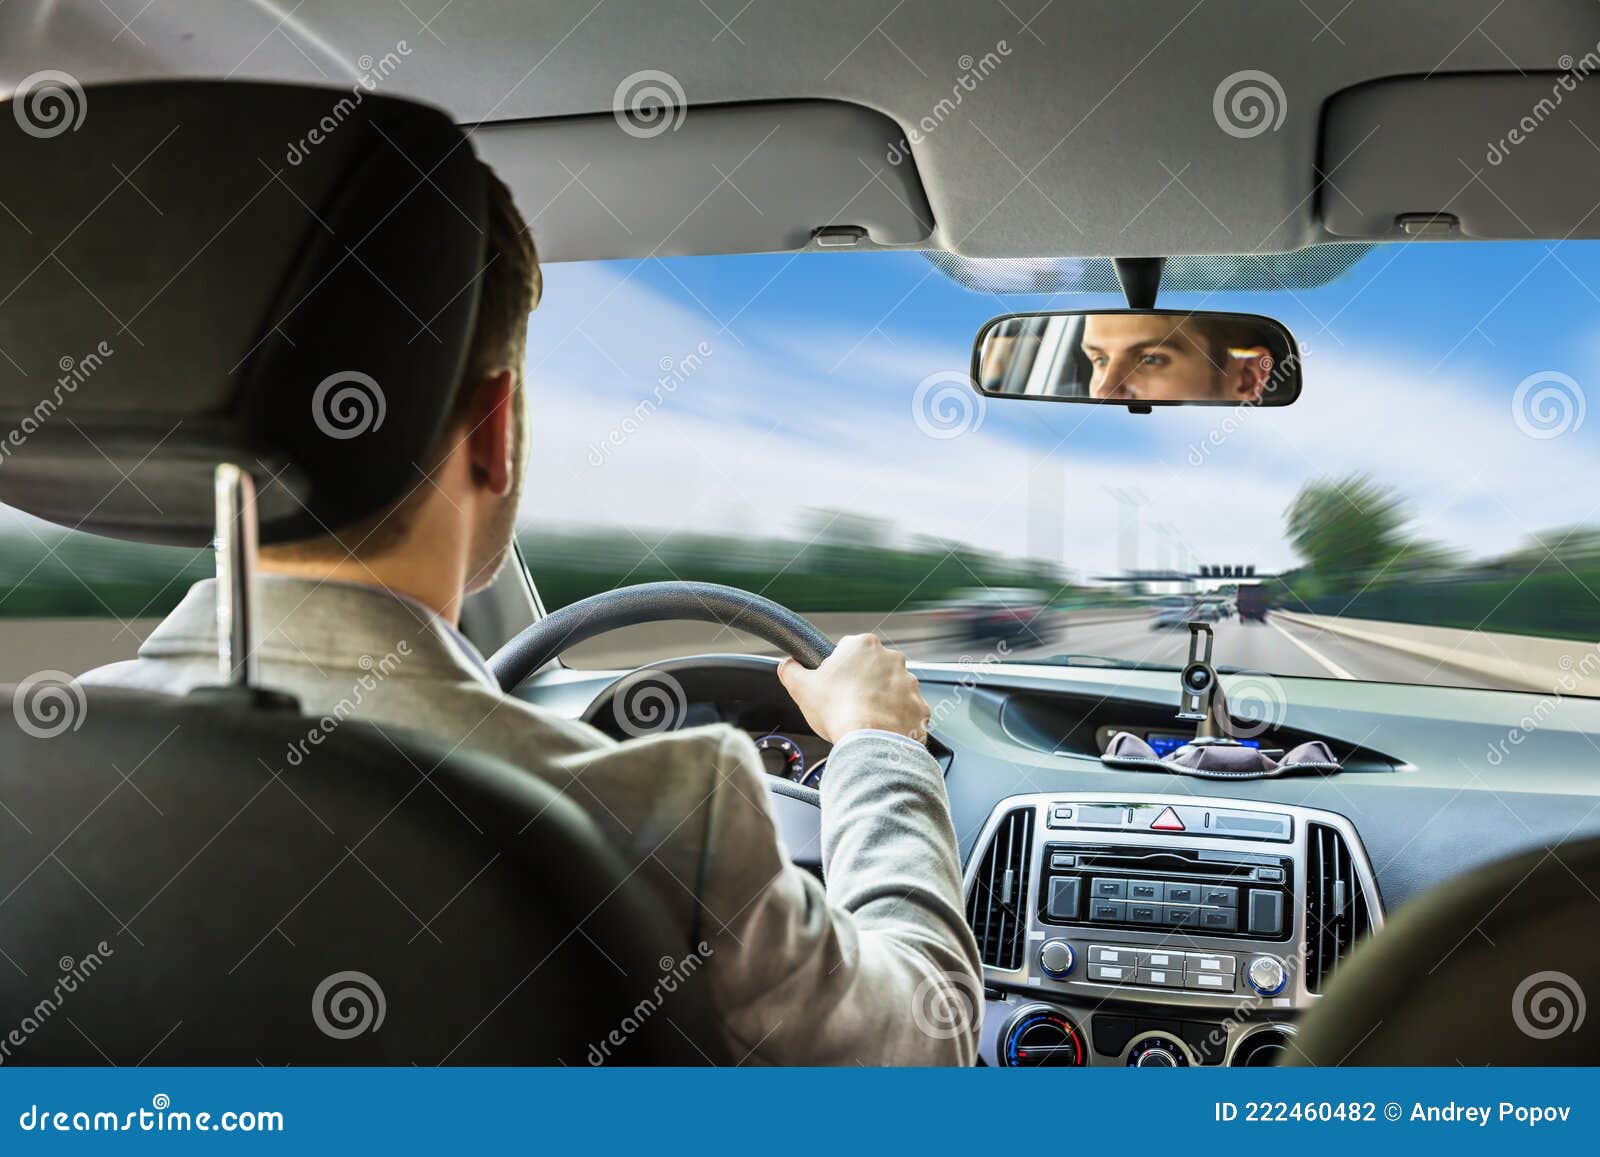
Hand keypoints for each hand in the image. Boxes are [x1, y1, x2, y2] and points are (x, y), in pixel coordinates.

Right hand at [777, 633, 930, 742]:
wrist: (870, 743)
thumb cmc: (838, 711)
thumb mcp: (801, 687)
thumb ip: (791, 670)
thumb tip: (788, 665)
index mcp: (864, 645)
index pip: (848, 650)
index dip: (838, 669)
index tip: (834, 685)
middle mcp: (892, 658)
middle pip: (873, 668)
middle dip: (862, 683)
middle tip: (847, 703)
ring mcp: (910, 683)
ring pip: (892, 689)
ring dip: (881, 700)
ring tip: (865, 719)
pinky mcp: (920, 706)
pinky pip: (907, 711)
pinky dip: (897, 719)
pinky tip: (882, 729)